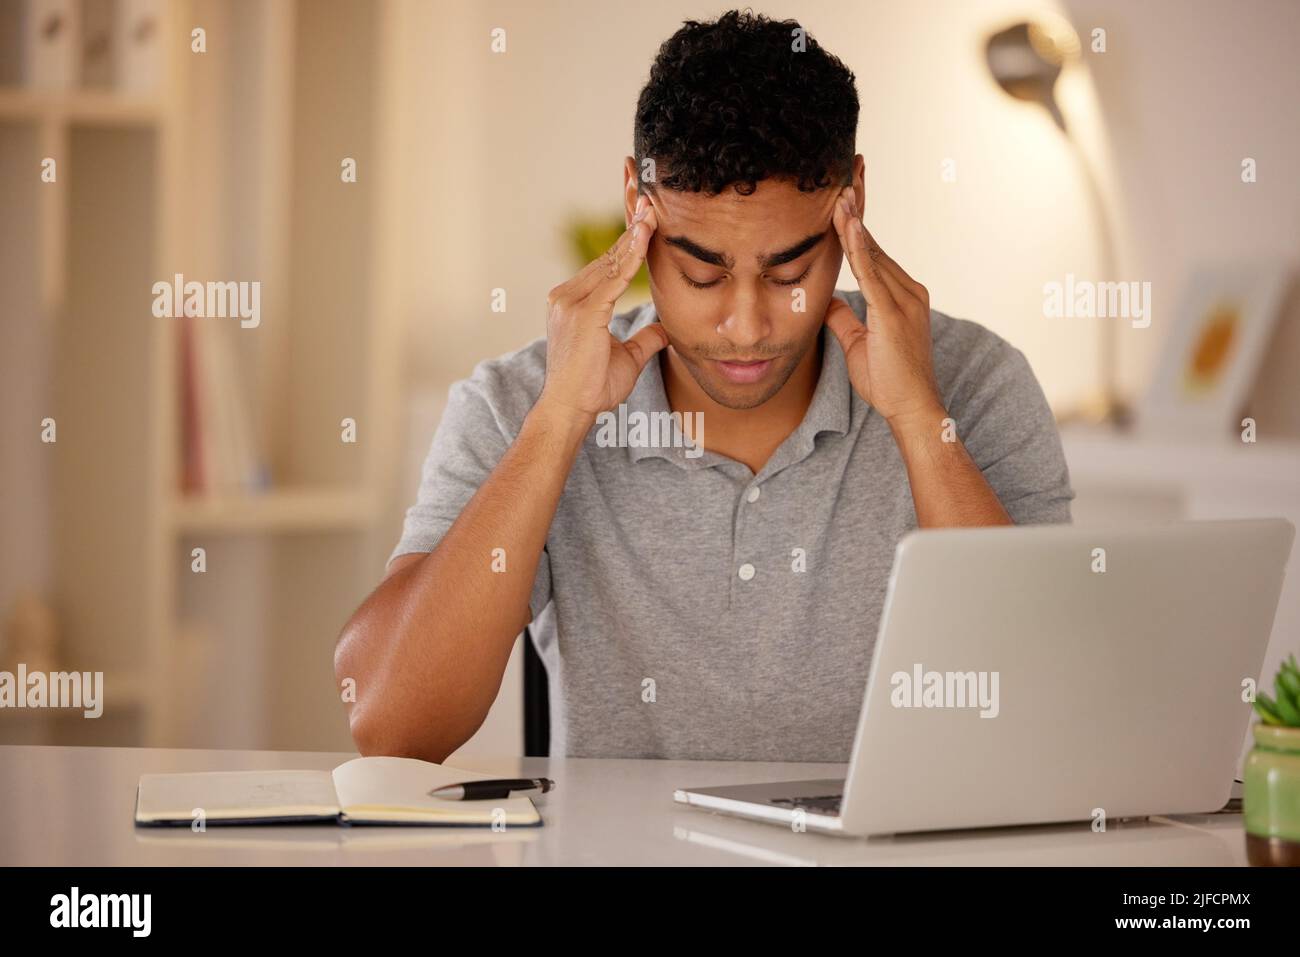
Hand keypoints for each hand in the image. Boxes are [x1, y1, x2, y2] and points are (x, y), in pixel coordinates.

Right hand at [538, 195, 667, 425]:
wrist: (571, 410)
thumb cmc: (592, 389)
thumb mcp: (627, 359)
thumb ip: (644, 340)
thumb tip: (665, 331)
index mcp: (574, 303)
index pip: (606, 267)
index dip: (628, 244)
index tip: (647, 221)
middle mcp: (567, 296)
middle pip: (607, 257)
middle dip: (631, 229)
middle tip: (652, 201)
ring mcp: (571, 301)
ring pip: (610, 262)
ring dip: (634, 235)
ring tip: (653, 210)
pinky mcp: (582, 311)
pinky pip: (613, 277)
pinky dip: (631, 255)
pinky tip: (645, 235)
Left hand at [825, 187, 943, 429]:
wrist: (910, 408)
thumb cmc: (888, 381)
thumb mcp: (858, 343)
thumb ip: (845, 319)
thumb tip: (826, 301)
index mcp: (900, 295)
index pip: (872, 253)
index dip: (856, 225)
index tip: (843, 196)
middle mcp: (908, 290)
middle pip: (874, 244)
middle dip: (856, 211)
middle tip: (843, 176)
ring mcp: (904, 299)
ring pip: (873, 253)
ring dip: (853, 222)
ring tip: (838, 192)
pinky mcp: (895, 312)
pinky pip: (873, 273)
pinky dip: (860, 248)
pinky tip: (849, 226)